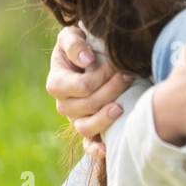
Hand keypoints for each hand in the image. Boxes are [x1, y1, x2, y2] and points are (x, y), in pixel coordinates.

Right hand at [46, 25, 134, 158]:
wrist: (93, 53)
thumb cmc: (83, 42)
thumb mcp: (72, 35)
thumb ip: (74, 43)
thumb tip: (86, 59)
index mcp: (58, 82)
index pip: (80, 87)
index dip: (99, 77)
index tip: (116, 63)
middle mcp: (64, 103)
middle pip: (85, 107)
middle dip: (110, 91)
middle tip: (128, 75)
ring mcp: (76, 117)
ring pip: (85, 128)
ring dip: (105, 118)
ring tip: (122, 105)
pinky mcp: (89, 127)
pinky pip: (88, 144)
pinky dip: (96, 149)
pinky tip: (108, 149)